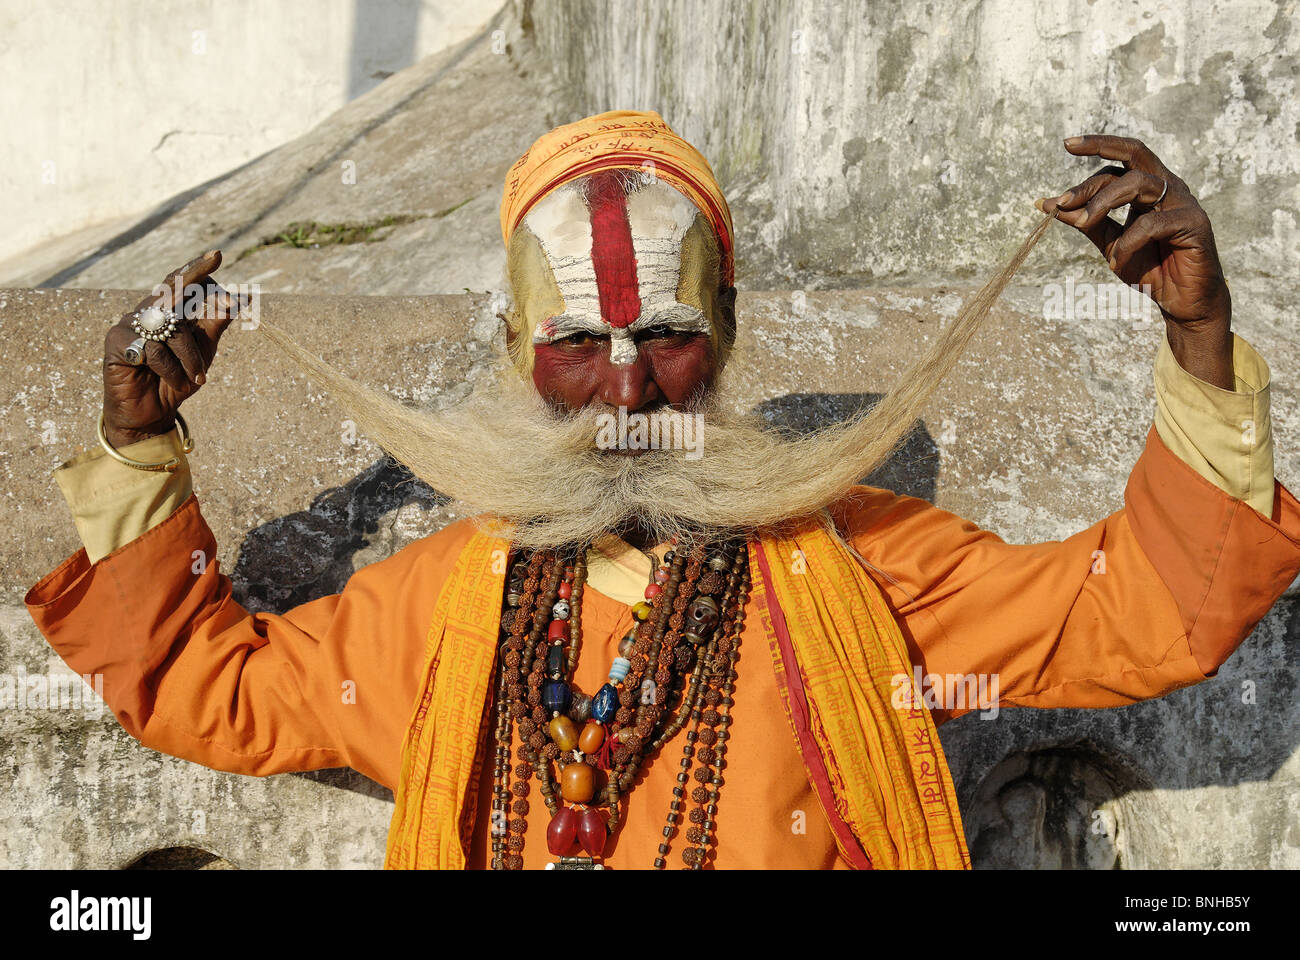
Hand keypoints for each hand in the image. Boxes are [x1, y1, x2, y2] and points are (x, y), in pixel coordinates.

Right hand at [102, 250, 241, 447]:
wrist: (151, 414)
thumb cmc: (177, 380)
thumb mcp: (203, 352)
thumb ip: (215, 326)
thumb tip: (237, 299)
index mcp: (166, 311)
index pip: (181, 283)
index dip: (197, 269)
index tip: (217, 255)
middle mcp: (146, 312)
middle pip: (172, 289)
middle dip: (194, 277)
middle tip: (215, 259)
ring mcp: (128, 325)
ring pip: (172, 328)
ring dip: (191, 357)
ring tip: (196, 378)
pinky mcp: (117, 343)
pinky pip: (155, 350)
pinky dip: (172, 369)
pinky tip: (173, 382)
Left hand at [1038, 135, 1233, 387]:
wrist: (1181, 300)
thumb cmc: (1149, 268)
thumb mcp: (1110, 243)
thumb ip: (1085, 222)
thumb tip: (1047, 204)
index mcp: (1149, 187)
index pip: (1115, 166)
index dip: (1083, 176)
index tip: (1053, 194)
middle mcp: (1168, 186)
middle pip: (1134, 153)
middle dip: (1099, 152)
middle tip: (1064, 192)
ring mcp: (1184, 202)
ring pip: (1139, 182)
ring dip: (1103, 202)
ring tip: (1084, 224)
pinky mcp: (1194, 223)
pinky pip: (1152, 223)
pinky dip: (1128, 241)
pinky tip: (1117, 260)